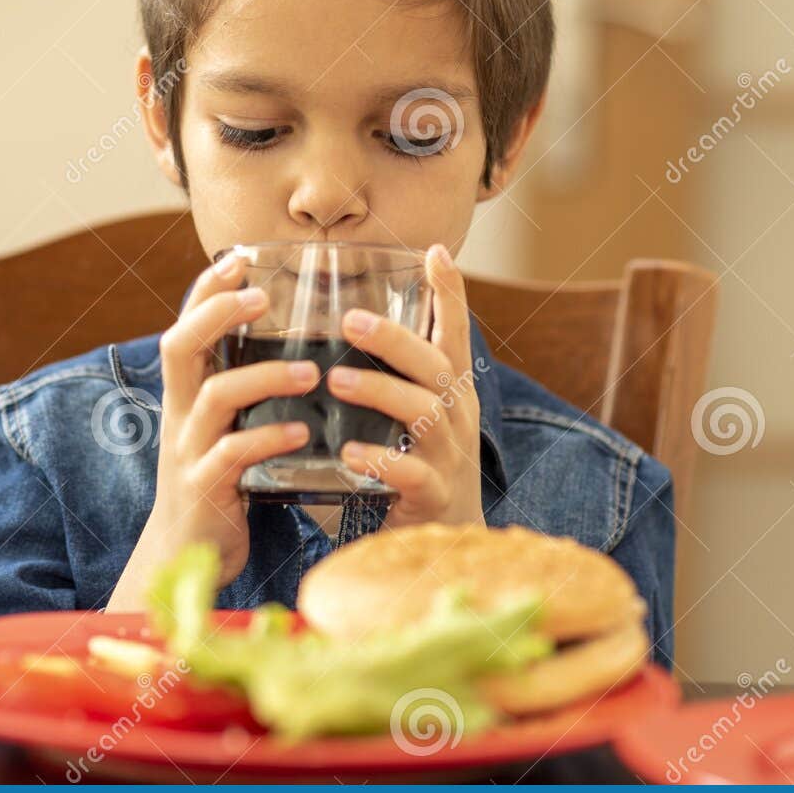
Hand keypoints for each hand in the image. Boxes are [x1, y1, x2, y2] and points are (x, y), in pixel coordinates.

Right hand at [107, 252, 318, 608]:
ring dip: (263, 378)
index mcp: (187, 395)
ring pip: (214, 398)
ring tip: (309, 373)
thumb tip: (297, 349)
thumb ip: (245, 392)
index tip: (238, 259)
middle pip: (180, 347)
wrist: (185, 553)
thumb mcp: (224, 428)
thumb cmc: (219, 482)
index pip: (185, 326)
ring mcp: (188, 451)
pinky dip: (268, 439)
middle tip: (262, 298)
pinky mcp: (204, 489)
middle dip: (217, 314)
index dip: (206, 291)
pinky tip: (302, 435)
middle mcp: (180, 415)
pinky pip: (232, 455)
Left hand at [328, 243, 484, 527]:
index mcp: (449, 390)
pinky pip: (410, 474)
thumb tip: (336, 324)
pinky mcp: (433, 496)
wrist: (446, 540)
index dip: (450, 294)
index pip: (454, 334)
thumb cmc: (416, 464)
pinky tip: (349, 452)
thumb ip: (388, 375)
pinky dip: (380, 459)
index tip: (436, 253)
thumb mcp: (411, 414)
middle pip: (435, 366)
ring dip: (380, 391)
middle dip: (395, 340)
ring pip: (424, 413)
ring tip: (337, 379)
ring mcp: (449, 456)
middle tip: (349, 319)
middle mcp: (456, 415)